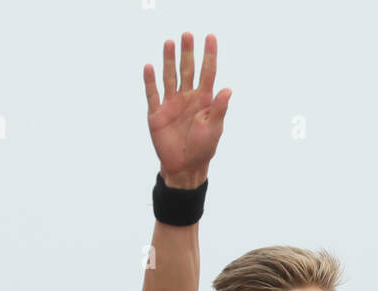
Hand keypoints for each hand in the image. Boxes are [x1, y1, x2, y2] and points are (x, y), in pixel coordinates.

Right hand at [144, 32, 231, 186]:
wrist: (184, 168)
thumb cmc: (202, 149)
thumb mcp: (213, 129)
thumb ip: (219, 109)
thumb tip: (228, 90)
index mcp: (203, 100)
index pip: (207, 73)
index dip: (209, 55)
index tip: (211, 37)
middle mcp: (187, 97)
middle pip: (187, 70)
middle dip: (187, 53)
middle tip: (187, 35)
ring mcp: (171, 104)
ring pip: (169, 77)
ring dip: (169, 60)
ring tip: (169, 43)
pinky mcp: (157, 113)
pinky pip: (153, 94)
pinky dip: (150, 81)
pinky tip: (149, 66)